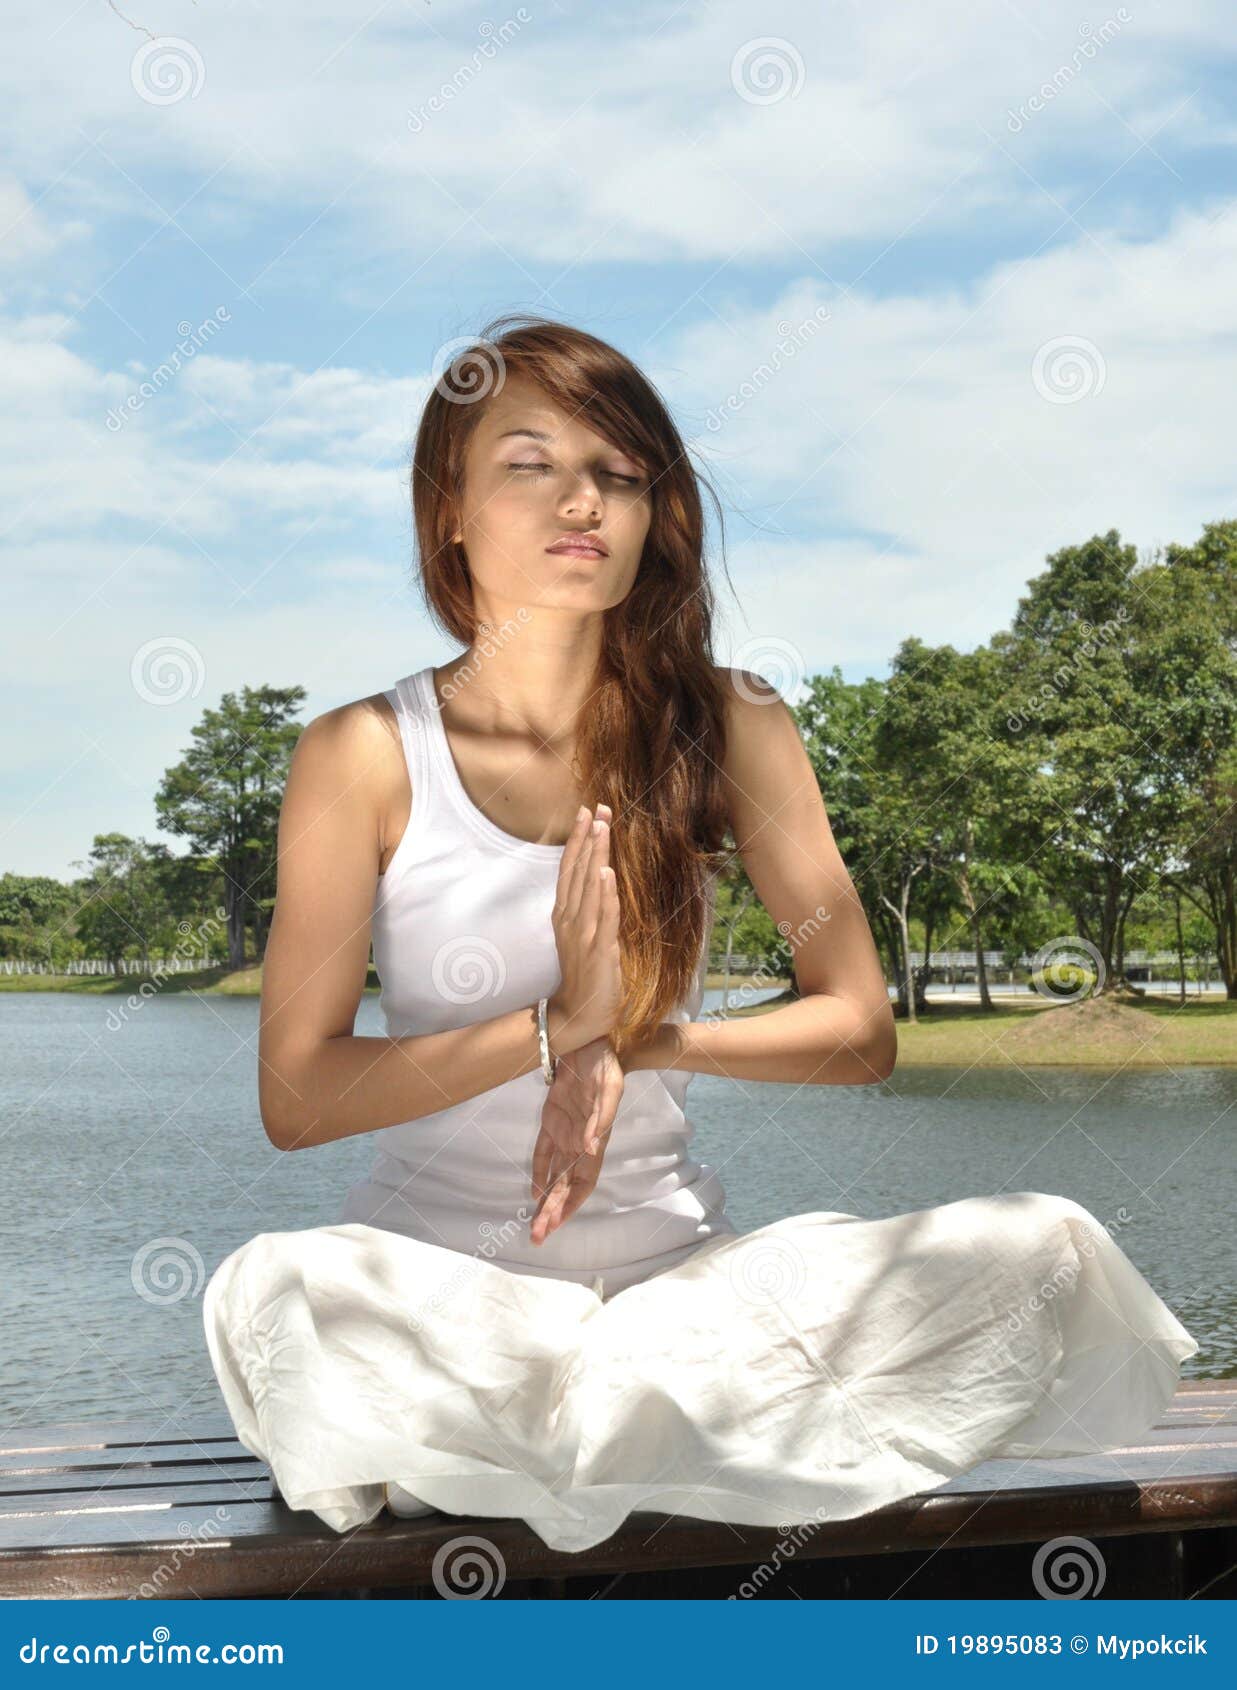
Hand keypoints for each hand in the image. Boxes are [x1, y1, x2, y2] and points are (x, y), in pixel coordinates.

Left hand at [529, 1035, 624, 1243]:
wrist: (589, 1040)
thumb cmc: (605, 1063)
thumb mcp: (609, 1087)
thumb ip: (602, 1120)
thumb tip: (592, 1150)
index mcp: (596, 1139)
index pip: (584, 1181)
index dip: (572, 1204)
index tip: (557, 1223)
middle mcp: (581, 1142)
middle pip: (566, 1186)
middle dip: (554, 1212)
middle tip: (537, 1236)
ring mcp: (565, 1132)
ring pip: (554, 1175)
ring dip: (545, 1200)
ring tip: (534, 1225)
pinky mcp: (551, 1120)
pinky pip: (543, 1153)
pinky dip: (538, 1173)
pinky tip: (533, 1192)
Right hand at [548, 803, 622, 1053]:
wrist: (579, 1014)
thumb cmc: (585, 975)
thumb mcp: (583, 935)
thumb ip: (590, 908)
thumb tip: (601, 877)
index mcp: (565, 914)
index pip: (570, 869)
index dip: (578, 840)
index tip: (587, 812)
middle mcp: (570, 919)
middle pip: (578, 871)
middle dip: (589, 838)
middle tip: (597, 808)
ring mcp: (583, 934)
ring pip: (590, 887)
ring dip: (596, 856)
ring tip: (603, 828)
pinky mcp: (599, 949)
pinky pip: (604, 917)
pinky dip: (605, 895)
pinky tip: (606, 873)